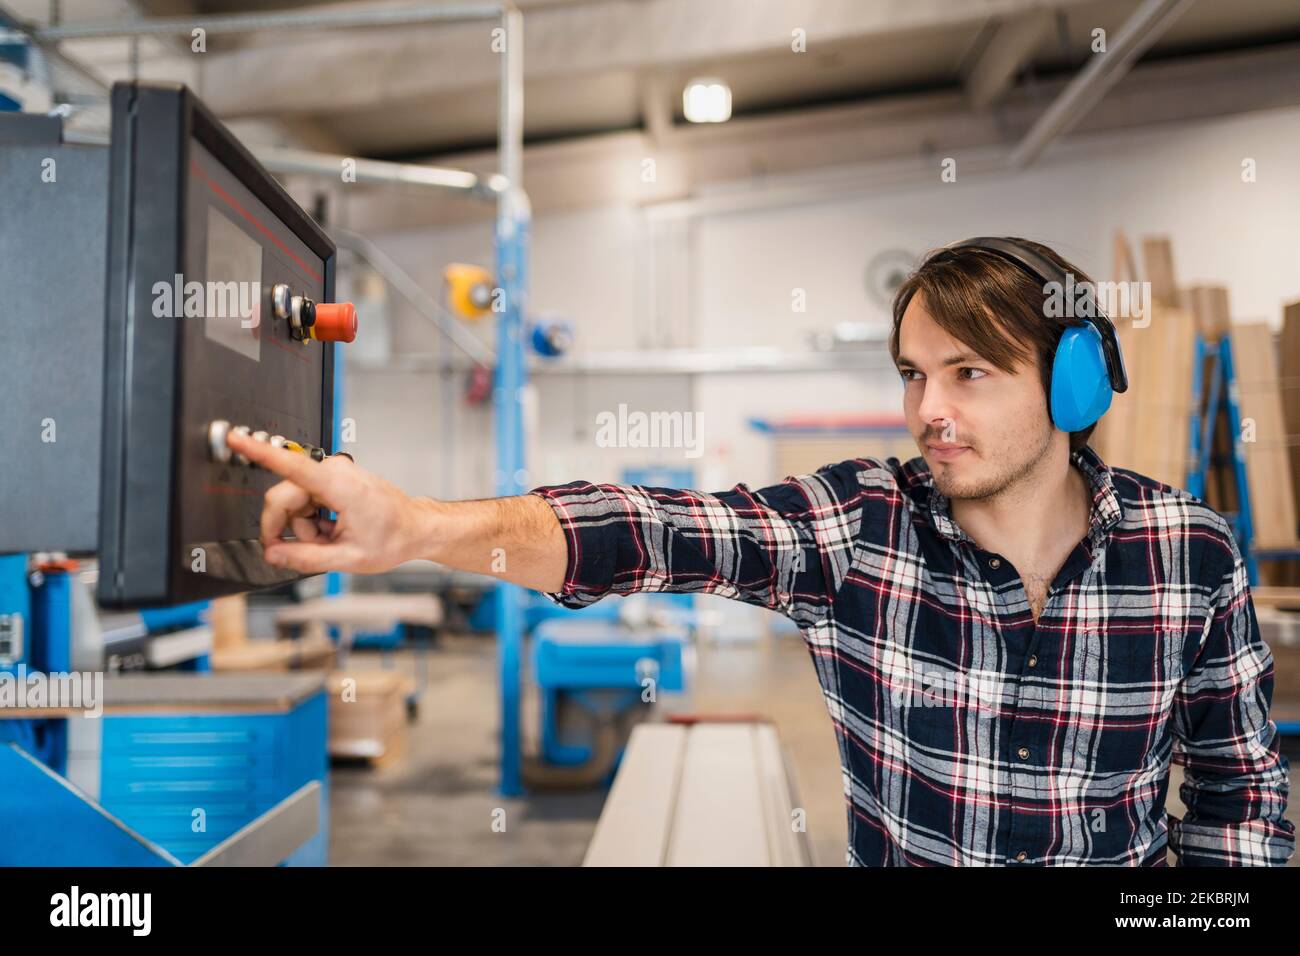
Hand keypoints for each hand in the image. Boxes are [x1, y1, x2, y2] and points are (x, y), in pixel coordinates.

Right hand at [224, 431, 435, 574]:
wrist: (415, 528)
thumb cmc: (392, 538)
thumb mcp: (348, 558)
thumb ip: (305, 558)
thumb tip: (273, 554)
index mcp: (339, 485)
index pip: (290, 464)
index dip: (258, 451)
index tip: (236, 437)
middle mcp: (334, 472)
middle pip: (283, 497)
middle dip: (287, 529)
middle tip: (304, 551)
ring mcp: (334, 473)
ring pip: (293, 502)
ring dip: (304, 528)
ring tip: (332, 538)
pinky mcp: (333, 478)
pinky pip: (305, 500)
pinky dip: (313, 521)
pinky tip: (333, 529)